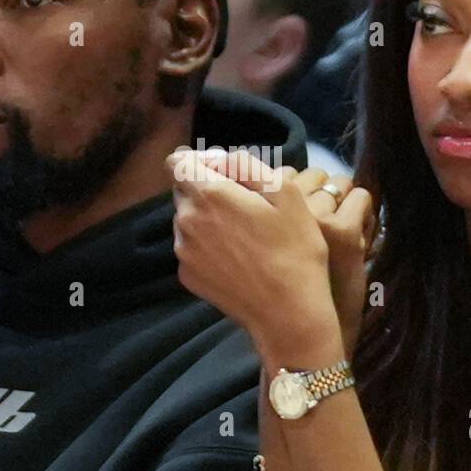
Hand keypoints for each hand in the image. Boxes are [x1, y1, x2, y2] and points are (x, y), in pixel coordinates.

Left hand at [201, 154, 374, 355]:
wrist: (287, 313)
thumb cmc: (294, 249)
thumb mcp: (284, 192)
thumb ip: (245, 164)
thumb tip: (218, 157)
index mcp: (209, 194)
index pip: (177, 163)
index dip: (198, 161)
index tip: (223, 171)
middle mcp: (186, 220)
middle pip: (183, 190)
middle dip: (206, 189)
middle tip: (243, 205)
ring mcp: (183, 251)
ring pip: (187, 220)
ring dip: (206, 218)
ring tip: (243, 235)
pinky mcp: (187, 277)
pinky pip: (192, 248)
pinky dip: (207, 245)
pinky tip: (237, 258)